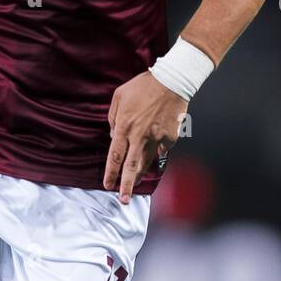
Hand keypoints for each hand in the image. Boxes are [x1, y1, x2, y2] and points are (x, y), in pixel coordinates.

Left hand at [104, 71, 187, 203]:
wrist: (172, 80)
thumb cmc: (143, 86)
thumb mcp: (119, 97)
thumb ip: (113, 118)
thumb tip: (113, 136)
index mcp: (124, 126)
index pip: (115, 156)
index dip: (111, 173)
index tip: (108, 186)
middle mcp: (140, 135)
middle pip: (132, 166)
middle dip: (127, 186)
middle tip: (124, 201)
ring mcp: (157, 137)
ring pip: (148, 161)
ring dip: (141, 173)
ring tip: (136, 182)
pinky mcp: (171, 136)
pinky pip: (163, 149)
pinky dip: (158, 151)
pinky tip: (156, 148)